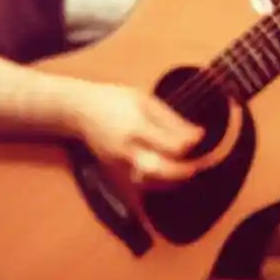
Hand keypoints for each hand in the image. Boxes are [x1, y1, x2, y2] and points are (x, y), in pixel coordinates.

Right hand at [68, 81, 201, 184]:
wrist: (79, 109)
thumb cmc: (114, 99)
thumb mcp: (145, 100)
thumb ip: (171, 119)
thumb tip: (198, 135)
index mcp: (136, 128)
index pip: (171, 146)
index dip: (189, 146)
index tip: (200, 138)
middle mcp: (126, 150)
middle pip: (161, 171)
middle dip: (183, 172)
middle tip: (196, 165)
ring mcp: (118, 162)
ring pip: (152, 180)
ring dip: (170, 178)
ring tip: (183, 168)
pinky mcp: (114, 169)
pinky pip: (140, 179)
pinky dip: (156, 177)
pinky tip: (164, 168)